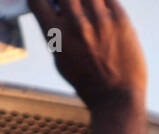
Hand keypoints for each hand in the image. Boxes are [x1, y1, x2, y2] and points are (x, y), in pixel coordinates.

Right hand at [31, 0, 146, 108]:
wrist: (117, 99)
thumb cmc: (88, 83)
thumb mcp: (60, 59)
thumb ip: (55, 33)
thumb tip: (52, 11)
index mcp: (56, 34)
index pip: (38, 0)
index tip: (50, 3)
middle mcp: (76, 23)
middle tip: (71, 6)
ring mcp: (100, 20)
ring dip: (85, 0)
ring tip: (88, 10)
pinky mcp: (121, 20)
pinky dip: (103, 1)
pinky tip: (103, 10)